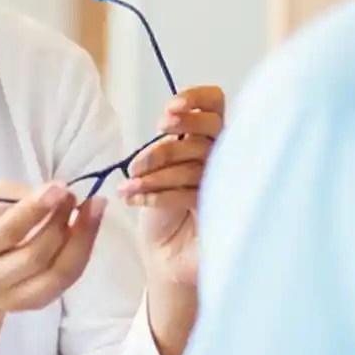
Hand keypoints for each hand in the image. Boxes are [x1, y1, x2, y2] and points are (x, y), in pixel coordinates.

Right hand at [0, 181, 107, 312]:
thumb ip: (14, 197)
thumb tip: (56, 196)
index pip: (6, 232)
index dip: (36, 209)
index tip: (61, 187)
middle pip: (35, 255)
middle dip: (60, 221)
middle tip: (73, 195)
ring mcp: (12, 299)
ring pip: (57, 273)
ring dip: (81, 238)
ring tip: (93, 208)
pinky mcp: (34, 305)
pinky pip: (66, 280)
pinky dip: (82, 252)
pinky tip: (89, 228)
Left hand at [119, 85, 224, 287]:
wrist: (165, 256)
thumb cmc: (163, 209)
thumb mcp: (158, 169)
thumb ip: (168, 143)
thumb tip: (168, 118)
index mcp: (207, 139)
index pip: (215, 103)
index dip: (197, 98)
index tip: (170, 109)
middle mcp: (221, 158)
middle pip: (211, 127)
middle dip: (181, 126)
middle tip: (158, 133)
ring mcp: (225, 185)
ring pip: (196, 161)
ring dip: (156, 169)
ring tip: (130, 183)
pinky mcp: (220, 212)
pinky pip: (190, 192)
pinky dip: (156, 194)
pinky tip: (133, 198)